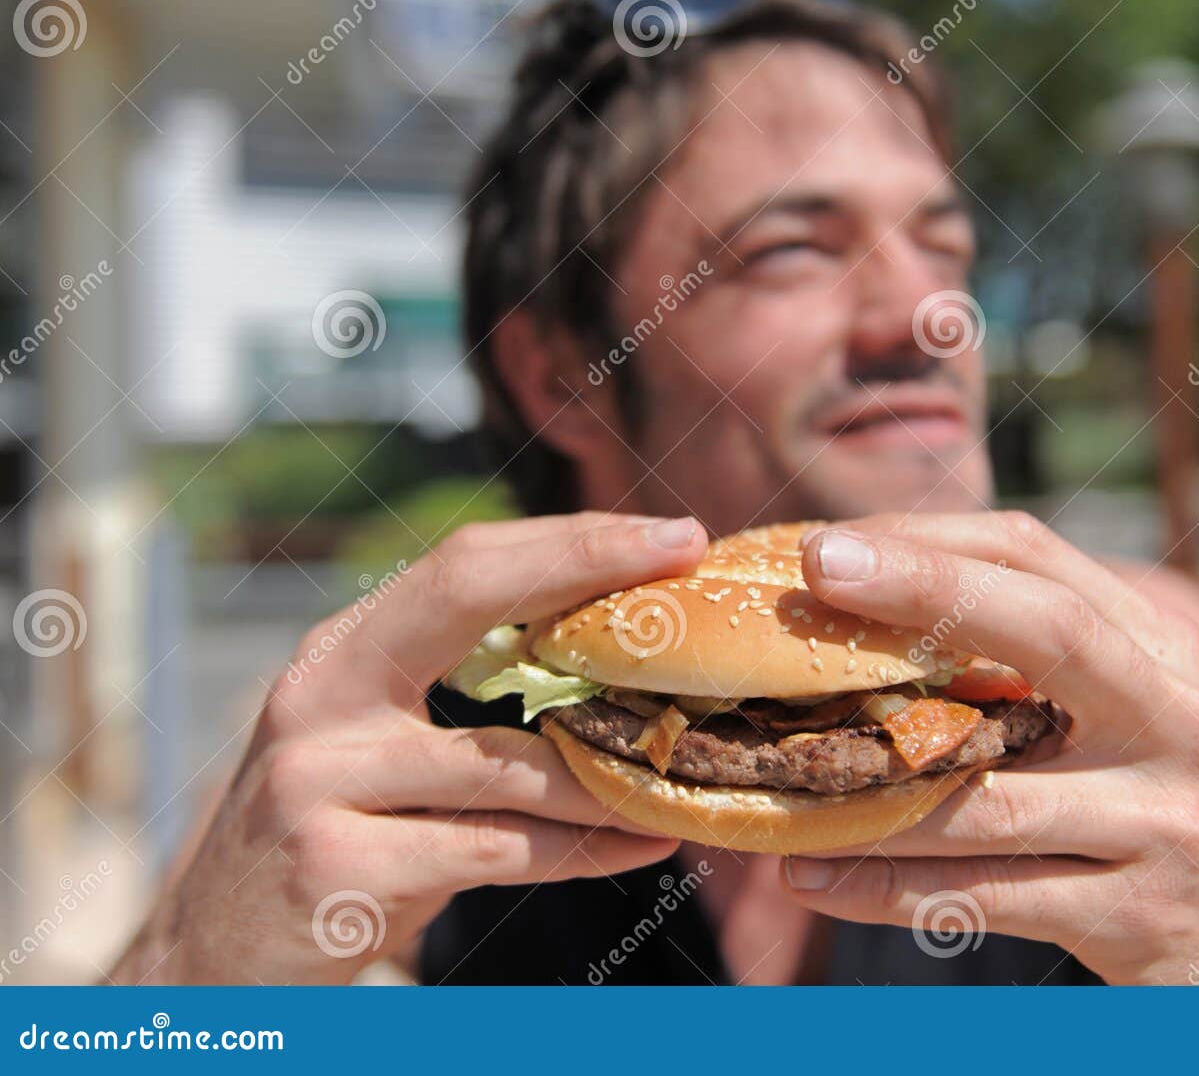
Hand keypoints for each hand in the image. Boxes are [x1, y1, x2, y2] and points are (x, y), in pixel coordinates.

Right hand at [110, 513, 705, 984]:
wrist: (213, 958)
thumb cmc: (333, 835)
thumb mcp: (373, 744)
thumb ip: (457, 693)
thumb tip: (609, 651)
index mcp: (341, 650)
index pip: (461, 563)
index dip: (569, 539)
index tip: (668, 532)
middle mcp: (320, 694)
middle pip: (465, 594)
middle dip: (584, 562)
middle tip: (684, 555)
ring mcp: (319, 778)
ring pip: (511, 761)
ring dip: (616, 768)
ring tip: (693, 762)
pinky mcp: (336, 867)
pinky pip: (500, 850)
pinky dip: (586, 850)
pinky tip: (644, 845)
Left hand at [782, 512, 1198, 984]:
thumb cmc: (1180, 820)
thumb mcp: (1140, 726)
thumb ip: (1045, 672)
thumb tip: (879, 626)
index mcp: (1164, 658)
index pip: (1047, 565)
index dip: (935, 541)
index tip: (832, 542)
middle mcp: (1176, 723)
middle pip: (1048, 632)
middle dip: (926, 588)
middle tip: (817, 568)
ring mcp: (1163, 822)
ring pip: (988, 795)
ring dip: (863, 786)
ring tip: (761, 772)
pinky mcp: (1138, 916)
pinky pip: (986, 896)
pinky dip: (887, 889)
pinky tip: (811, 877)